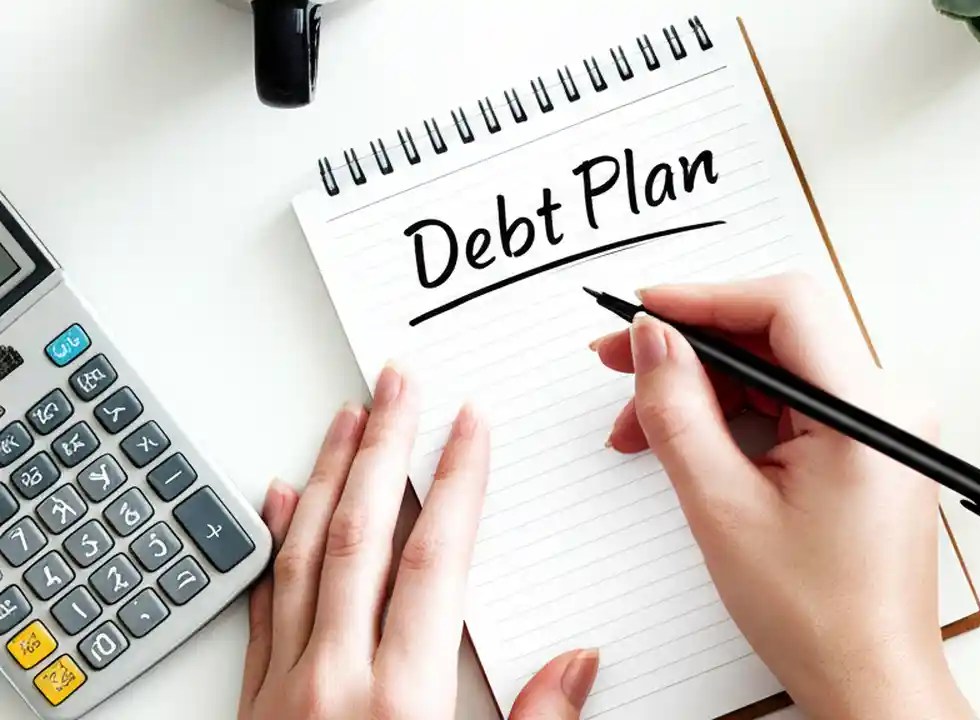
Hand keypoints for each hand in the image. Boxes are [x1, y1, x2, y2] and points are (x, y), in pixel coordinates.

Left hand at [238, 365, 598, 719]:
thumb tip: (580, 663)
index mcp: (404, 704)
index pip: (436, 561)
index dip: (458, 482)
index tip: (470, 428)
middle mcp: (334, 685)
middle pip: (361, 536)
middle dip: (383, 447)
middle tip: (396, 385)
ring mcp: (283, 692)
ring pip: (302, 557)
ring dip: (327, 476)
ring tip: (347, 419)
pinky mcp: (250, 707)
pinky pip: (260, 604)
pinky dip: (275, 541)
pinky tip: (283, 498)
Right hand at [592, 275, 971, 719]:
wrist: (869, 680)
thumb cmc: (820, 616)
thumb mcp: (724, 508)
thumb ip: (679, 412)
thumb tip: (652, 341)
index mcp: (867, 412)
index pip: (785, 306)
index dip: (704, 298)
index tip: (644, 311)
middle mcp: (887, 405)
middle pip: (777, 333)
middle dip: (692, 345)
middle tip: (622, 360)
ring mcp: (877, 425)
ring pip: (776, 369)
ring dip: (705, 386)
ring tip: (639, 421)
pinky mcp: (863, 444)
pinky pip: (791, 402)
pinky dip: (734, 413)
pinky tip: (685, 435)